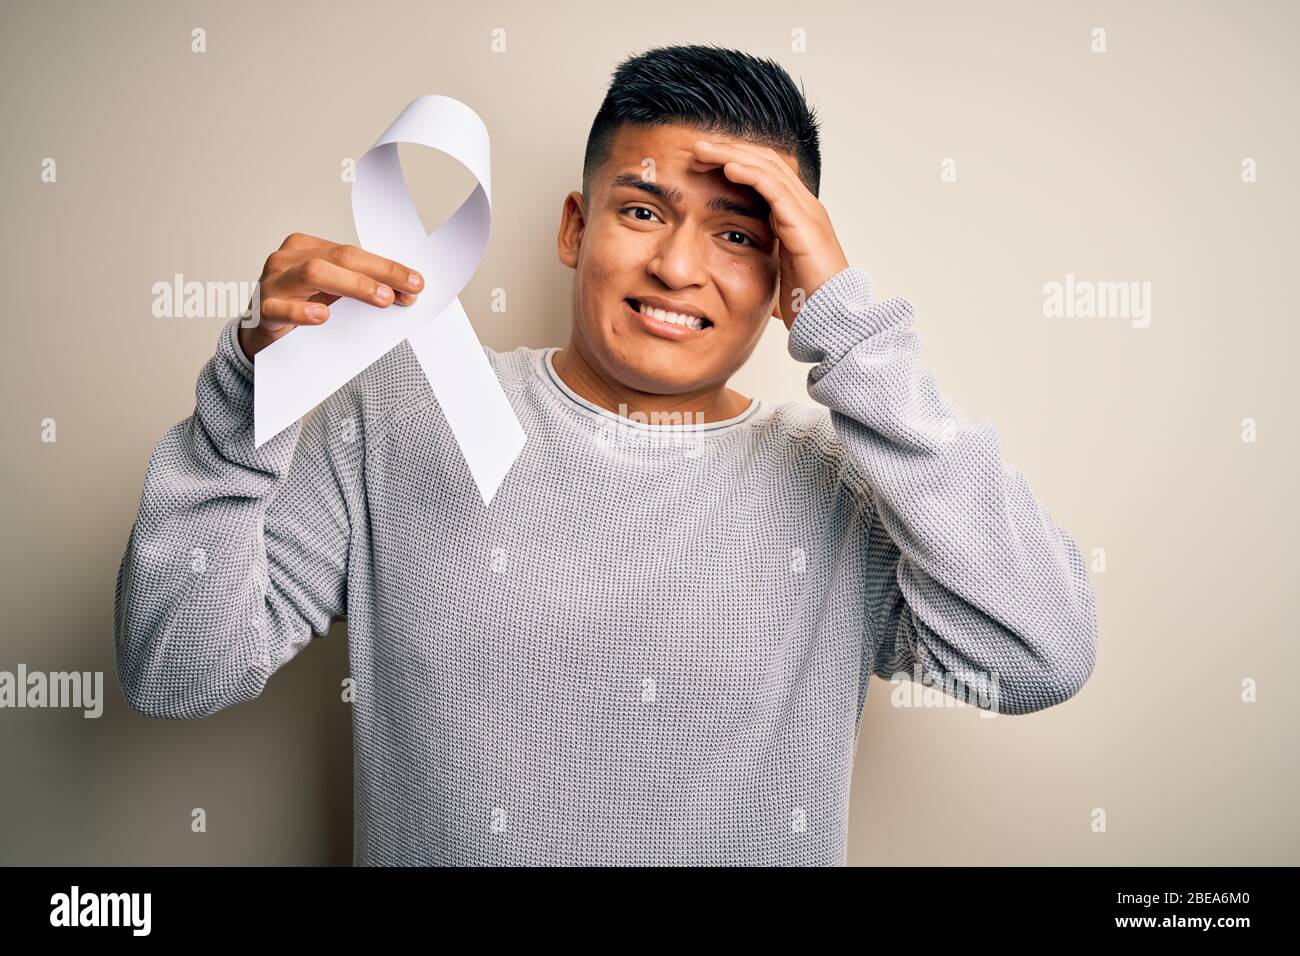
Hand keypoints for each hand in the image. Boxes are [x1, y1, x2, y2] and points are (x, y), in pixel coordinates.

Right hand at [238, 232, 423, 358]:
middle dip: (378, 273)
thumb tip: (404, 292)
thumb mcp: (331, 293)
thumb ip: (360, 288)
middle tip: (405, 291)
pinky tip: (323, 316)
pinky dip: (304, 312)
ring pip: (314, 273)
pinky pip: (282, 308)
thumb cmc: (298, 308)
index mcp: (308, 247)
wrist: (260, 332)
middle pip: (339, 258)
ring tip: (381, 299)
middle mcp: (289, 258)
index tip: (415, 282)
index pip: (353, 253)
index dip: (387, 267)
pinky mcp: (263, 309)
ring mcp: (274, 281)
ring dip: (354, 285)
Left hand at [691, 139, 847, 330]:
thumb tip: (742, 265)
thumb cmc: (808, 302)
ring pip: (768, 167)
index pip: (765, 174)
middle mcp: (805, 207)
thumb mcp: (777, 273)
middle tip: (697, 146)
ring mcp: (807, 212)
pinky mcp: (804, 224)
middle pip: (766, 162)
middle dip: (730, 150)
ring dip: (732, 155)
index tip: (702, 163)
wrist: (834, 320)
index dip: (735, 162)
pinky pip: (774, 189)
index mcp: (797, 216)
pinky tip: (727, 167)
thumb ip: (764, 259)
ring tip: (703, 150)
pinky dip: (750, 174)